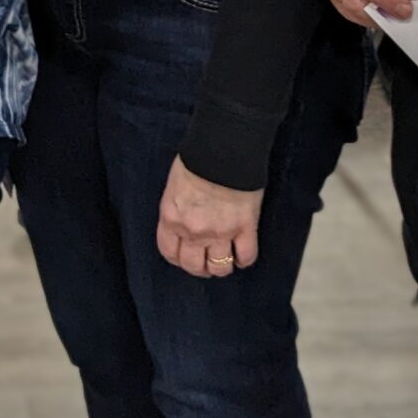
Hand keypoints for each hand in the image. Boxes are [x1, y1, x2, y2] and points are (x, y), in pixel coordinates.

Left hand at [156, 157, 261, 279]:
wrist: (224, 148)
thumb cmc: (198, 158)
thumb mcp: (175, 186)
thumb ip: (177, 209)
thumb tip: (183, 221)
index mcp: (172, 218)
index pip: (170, 253)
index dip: (179, 259)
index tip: (185, 257)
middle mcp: (193, 231)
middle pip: (194, 266)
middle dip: (200, 268)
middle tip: (207, 263)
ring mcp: (220, 232)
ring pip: (220, 267)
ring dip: (222, 266)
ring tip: (226, 259)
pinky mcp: (245, 228)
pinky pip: (247, 255)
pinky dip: (245, 259)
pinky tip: (243, 254)